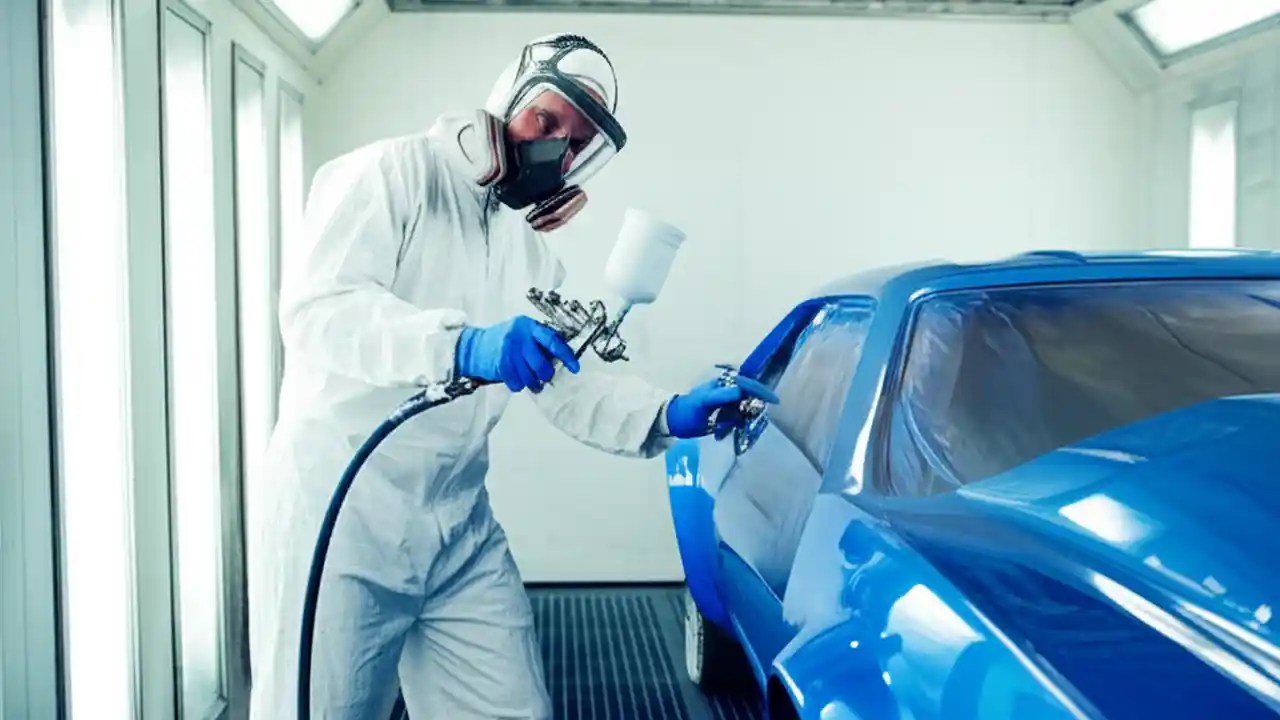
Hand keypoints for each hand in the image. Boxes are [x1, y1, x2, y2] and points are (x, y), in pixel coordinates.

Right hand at [454, 316, 579, 392]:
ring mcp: (509, 351)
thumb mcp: (522, 334)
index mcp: (529, 326)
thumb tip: (561, 359)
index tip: (574, 367)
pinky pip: (517, 383)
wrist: (473, 347)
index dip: (566, 356)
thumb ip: (540, 342)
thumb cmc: (503, 341)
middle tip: (544, 376)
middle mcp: (519, 336)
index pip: (553, 341)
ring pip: (531, 377)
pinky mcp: (500, 365)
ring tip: (532, 383)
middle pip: (542, 365)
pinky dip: (519, 385)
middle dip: (545, 374)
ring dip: (533, 384)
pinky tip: (516, 379)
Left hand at [665, 376, 778, 438]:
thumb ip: (721, 395)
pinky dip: (735, 427)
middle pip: (750, 398)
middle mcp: (729, 392)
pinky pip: (738, 420)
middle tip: (748, 420)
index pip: (748, 384)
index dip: (761, 391)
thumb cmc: (687, 409)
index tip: (774, 401)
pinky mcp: (726, 416)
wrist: (674, 422)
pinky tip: (722, 433)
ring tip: (727, 428)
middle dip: (753, 409)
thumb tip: (740, 391)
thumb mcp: (704, 401)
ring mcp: (728, 404)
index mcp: (724, 384)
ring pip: (745, 410)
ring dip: (743, 420)